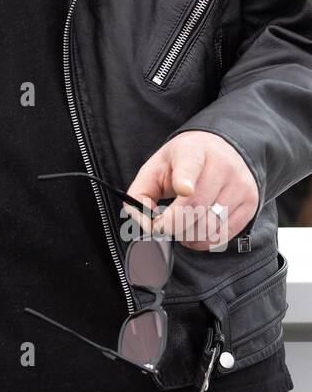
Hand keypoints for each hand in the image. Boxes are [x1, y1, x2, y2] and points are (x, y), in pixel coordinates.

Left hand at [123, 131, 259, 251]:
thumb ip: (140, 194)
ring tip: (180, 227)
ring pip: (210, 226)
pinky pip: (224, 235)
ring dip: (187, 236)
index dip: (185, 179)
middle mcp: (222, 166)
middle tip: (162, 225)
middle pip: (195, 207)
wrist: (224, 150)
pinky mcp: (250, 204)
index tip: (183, 188)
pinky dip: (204, 241)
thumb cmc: (184, 163)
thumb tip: (144, 223)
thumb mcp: (157, 167)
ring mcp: (239, 185)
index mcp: (193, 151)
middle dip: (172, 225)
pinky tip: (195, 232)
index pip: (190, 166)